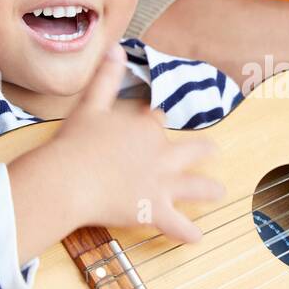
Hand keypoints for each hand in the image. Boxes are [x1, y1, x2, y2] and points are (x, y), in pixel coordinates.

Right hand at [52, 43, 224, 242]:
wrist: (69, 178)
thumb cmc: (75, 143)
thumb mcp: (89, 104)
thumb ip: (105, 77)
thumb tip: (114, 48)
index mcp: (146, 128)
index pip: (157, 121)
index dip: (154, 123)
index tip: (152, 123)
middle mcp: (161, 154)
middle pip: (191, 150)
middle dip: (204, 150)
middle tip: (214, 151)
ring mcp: (161, 184)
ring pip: (195, 186)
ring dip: (209, 190)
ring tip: (219, 192)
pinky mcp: (153, 210)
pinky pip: (177, 225)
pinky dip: (187, 233)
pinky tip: (198, 239)